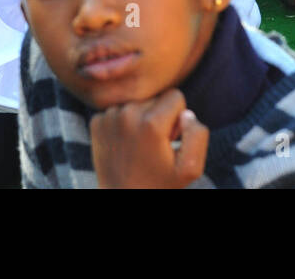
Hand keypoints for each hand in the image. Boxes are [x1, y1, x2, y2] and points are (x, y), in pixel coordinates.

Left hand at [90, 88, 208, 187]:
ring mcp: (108, 117)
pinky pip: (118, 110)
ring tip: (138, 146)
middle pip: (155, 98)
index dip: (177, 118)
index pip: (175, 96)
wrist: (122, 199)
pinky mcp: (96, 121)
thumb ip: (198, 135)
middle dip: (159, 116)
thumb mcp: (190, 168)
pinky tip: (123, 145)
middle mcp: (127, 114)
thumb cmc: (159, 185)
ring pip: (136, 104)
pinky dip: (122, 124)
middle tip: (154, 145)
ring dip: (140, 119)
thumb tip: (185, 113)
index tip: (169, 139)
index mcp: (151, 123)